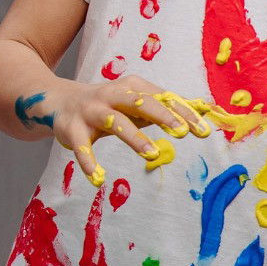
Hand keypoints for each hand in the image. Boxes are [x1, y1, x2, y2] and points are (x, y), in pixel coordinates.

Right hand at [32, 73, 214, 180]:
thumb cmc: (108, 104)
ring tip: (153, 154)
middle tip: (183, 132)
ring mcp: (90, 111)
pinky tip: (98, 178)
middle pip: (139, 102)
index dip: (183, 112)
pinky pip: (81, 146)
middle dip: (162, 115)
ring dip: (134, 137)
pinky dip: (88, 162)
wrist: (59, 100)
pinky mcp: (71, 128)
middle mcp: (111, 95)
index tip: (204, 130)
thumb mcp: (137, 101)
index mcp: (131, 87)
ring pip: (114, 121)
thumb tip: (208, 108)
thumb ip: (167, 105)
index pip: (162, 97)